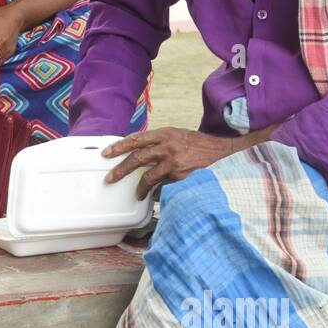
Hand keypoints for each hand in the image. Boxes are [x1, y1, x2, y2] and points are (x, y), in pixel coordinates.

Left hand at [102, 127, 234, 197]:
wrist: (220, 149)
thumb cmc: (195, 143)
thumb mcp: (175, 135)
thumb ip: (157, 142)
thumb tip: (137, 152)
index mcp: (164, 133)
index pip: (136, 139)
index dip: (119, 146)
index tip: (106, 153)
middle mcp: (167, 146)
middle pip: (137, 157)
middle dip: (121, 169)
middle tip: (110, 178)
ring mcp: (174, 161)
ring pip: (148, 176)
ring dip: (140, 187)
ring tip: (137, 193)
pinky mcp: (180, 175)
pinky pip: (163, 184)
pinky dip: (159, 189)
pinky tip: (157, 193)